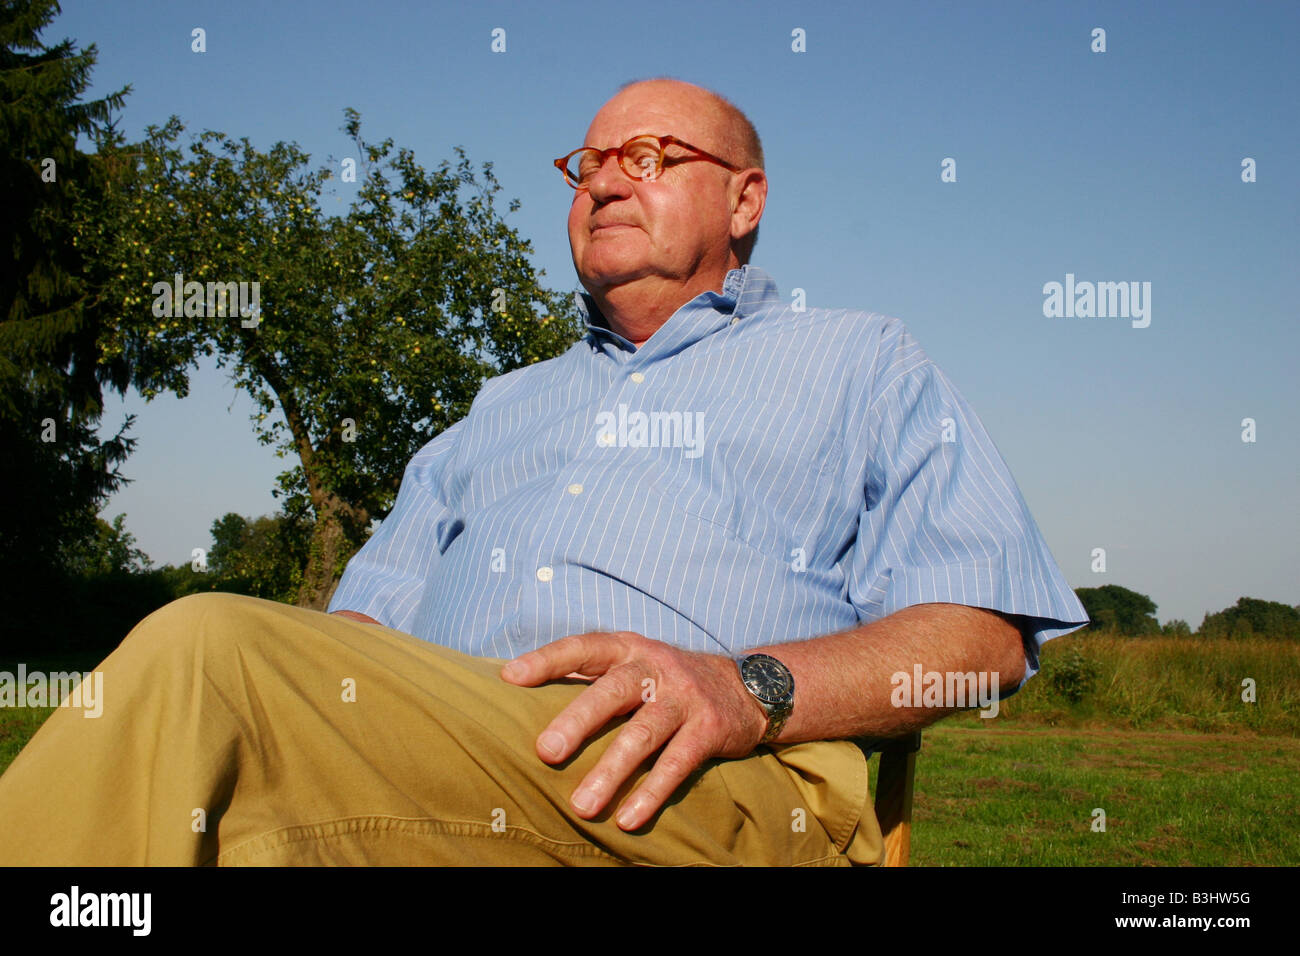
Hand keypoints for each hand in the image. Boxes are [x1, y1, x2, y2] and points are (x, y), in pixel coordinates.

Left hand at [500, 631, 767, 830]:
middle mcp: (656, 668)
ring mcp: (684, 698)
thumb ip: (590, 673)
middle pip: (612, 692)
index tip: (510, 678)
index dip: (548, 660)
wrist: (749, 687)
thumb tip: (520, 682)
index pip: (583, 648)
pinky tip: (628, 820)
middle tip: (545, 752)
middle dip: (578, 721)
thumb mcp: (634, 663)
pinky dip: (652, 793)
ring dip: (611, 772)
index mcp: (629, 650)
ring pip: (643, 734)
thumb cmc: (668, 680)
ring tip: (582, 807)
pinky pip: (676, 764)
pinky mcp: (708, 729)